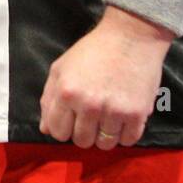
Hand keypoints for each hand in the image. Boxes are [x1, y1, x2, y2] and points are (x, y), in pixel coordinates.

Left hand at [38, 7, 171, 148]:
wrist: (130, 37)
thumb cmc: (92, 50)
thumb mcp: (61, 68)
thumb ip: (49, 98)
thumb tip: (46, 128)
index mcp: (66, 93)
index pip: (58, 132)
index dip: (63, 128)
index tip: (72, 120)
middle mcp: (89, 105)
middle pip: (82, 141)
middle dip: (84, 132)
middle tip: (91, 117)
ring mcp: (113, 111)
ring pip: (105, 145)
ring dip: (105, 135)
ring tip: (108, 117)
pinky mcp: (137, 114)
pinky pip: (128, 141)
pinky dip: (125, 134)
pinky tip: (123, 117)